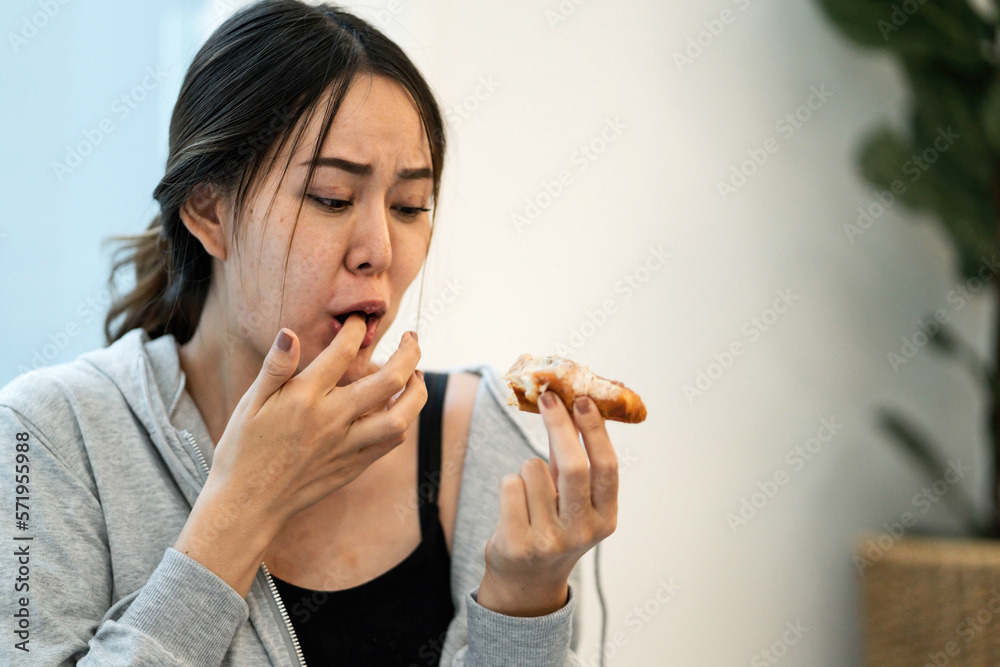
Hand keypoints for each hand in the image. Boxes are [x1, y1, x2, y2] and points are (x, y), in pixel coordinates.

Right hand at [205, 314, 426, 535]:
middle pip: (389, 381)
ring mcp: (346, 446)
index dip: (356, 329)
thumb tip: (290, 333)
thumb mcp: (249, 404)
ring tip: (417, 374)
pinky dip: (402, 421)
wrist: (246, 504)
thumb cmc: (242, 450)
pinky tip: (400, 408)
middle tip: (412, 337)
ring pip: (400, 417)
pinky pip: (389, 443)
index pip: (344, 352)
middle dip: (409, 353)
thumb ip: (275, 367)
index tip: (359, 321)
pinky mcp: (353, 467)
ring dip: (417, 391)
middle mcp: (332, 420)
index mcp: (304, 398)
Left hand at [479, 390, 618, 616]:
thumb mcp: (575, 500)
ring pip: (532, 469)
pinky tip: (514, 506)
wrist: (527, 580)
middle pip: (573, 465)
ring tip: (530, 491)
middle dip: (559, 424)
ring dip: (527, 468)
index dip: (594, 430)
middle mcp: (582, 531)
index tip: (581, 400)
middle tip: (547, 397)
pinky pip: (510, 485)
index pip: (606, 467)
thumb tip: (571, 404)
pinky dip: (510, 484)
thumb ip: (575, 459)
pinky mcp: (517, 544)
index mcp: (606, 517)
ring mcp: (549, 541)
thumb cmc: (553, 525)